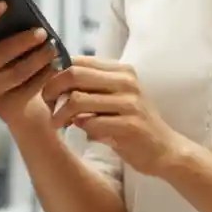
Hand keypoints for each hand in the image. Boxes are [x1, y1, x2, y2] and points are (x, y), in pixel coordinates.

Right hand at [0, 2, 59, 133]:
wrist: (26, 110)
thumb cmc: (22, 68)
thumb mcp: (17, 49)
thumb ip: (18, 34)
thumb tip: (34, 20)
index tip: (4, 3)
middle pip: (0, 51)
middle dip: (24, 41)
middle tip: (43, 33)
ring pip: (17, 71)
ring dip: (39, 58)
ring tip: (54, 49)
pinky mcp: (4, 106)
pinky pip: (28, 88)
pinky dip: (45, 75)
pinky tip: (56, 67)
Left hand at [42, 56, 189, 177]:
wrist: (166, 150)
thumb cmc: (133, 122)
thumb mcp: (116, 97)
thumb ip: (91, 86)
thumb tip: (52, 78)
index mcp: (121, 70)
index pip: (77, 61)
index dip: (54, 73)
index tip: (47, 89)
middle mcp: (126, 82)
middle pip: (73, 75)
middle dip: (52, 90)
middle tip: (46, 105)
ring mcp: (130, 103)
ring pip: (77, 100)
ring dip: (61, 114)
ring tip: (58, 123)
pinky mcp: (130, 126)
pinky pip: (90, 124)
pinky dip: (81, 129)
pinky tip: (84, 133)